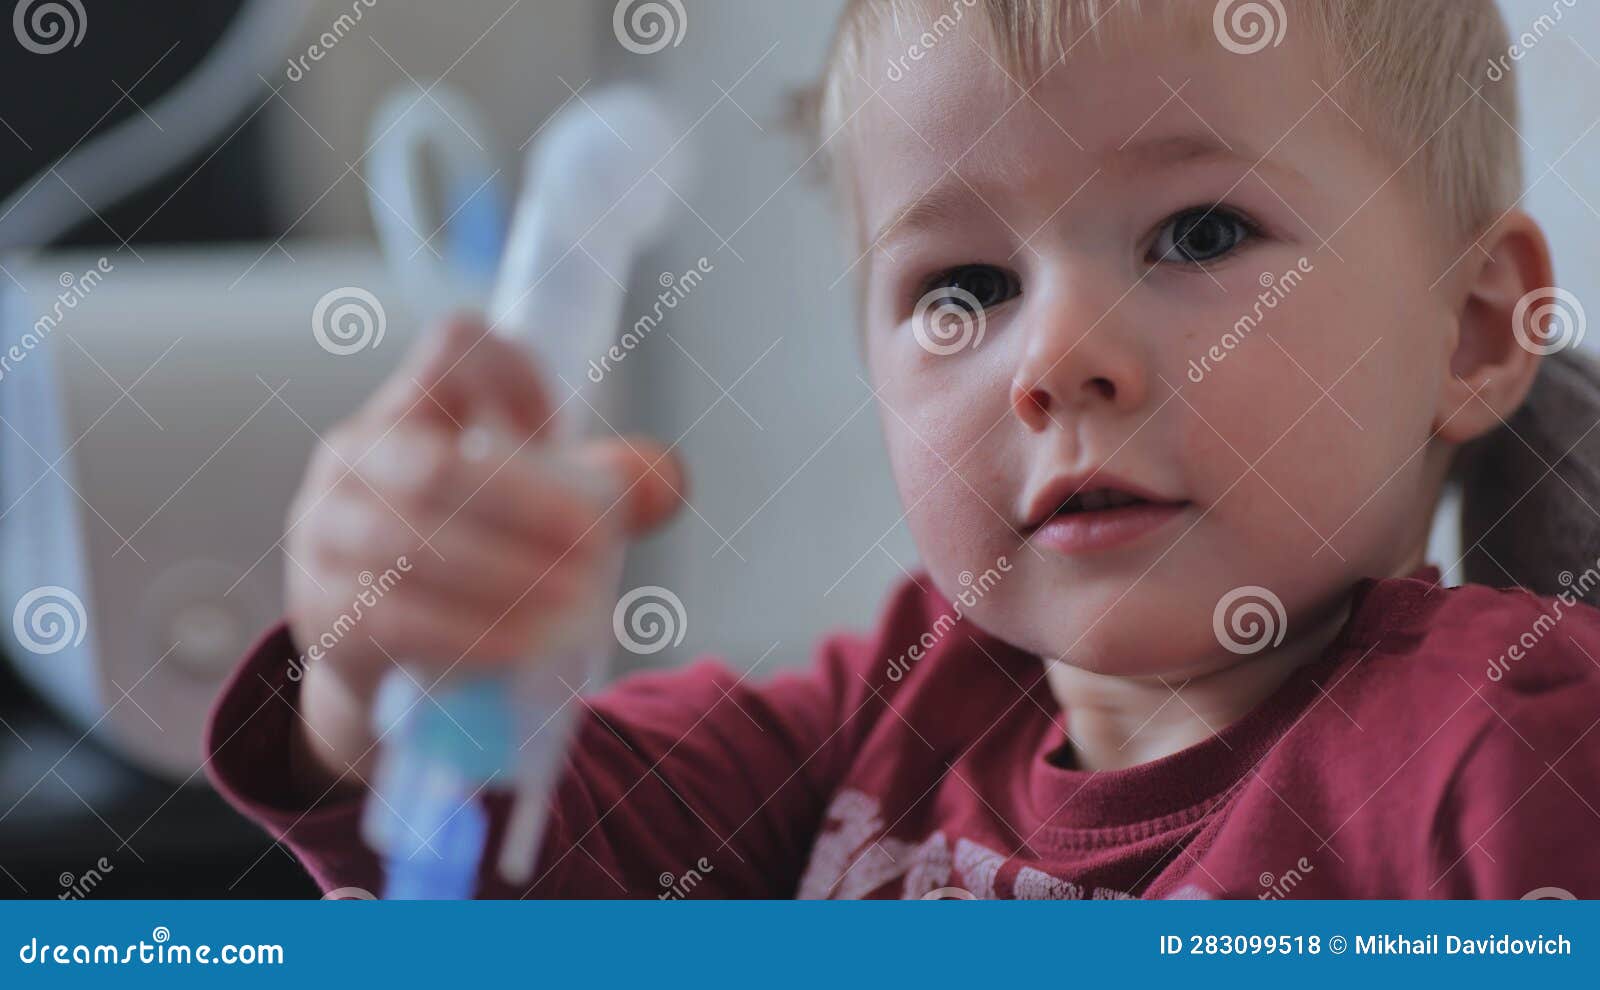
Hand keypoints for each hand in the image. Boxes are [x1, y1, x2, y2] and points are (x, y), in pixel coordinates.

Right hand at [285, 313, 684, 696]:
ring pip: (412, 544)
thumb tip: (667, 482)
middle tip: (596, 546)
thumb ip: (603, 486)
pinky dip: (470, 632)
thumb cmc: (464, 553)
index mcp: (408, 408)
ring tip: (573, 601)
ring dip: (505, 575)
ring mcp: (325, 536)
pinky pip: (397, 619)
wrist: (379, 653)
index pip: (452, 346)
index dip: (516, 373)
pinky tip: (526, 645)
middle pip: (436, 465)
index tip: (560, 430)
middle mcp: (353, 459)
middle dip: (526, 505)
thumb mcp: (528, 506)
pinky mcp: (326, 613)